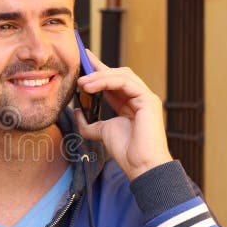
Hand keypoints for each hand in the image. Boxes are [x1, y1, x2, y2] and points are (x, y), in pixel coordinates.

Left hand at [75, 49, 172, 179]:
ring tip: (81, 82)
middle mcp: (139, 98)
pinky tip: (90, 86)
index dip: (98, 70)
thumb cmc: (126, 152)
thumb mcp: (102, 132)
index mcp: (130, 104)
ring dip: (98, 76)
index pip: (112, 82)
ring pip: (121, 75)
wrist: (140, 166)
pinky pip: (125, 82)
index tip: (83, 60)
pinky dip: (106, 82)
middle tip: (80, 63)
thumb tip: (77, 110)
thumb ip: (89, 122)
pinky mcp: (148, 99)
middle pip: (118, 74)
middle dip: (98, 68)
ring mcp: (146, 97)